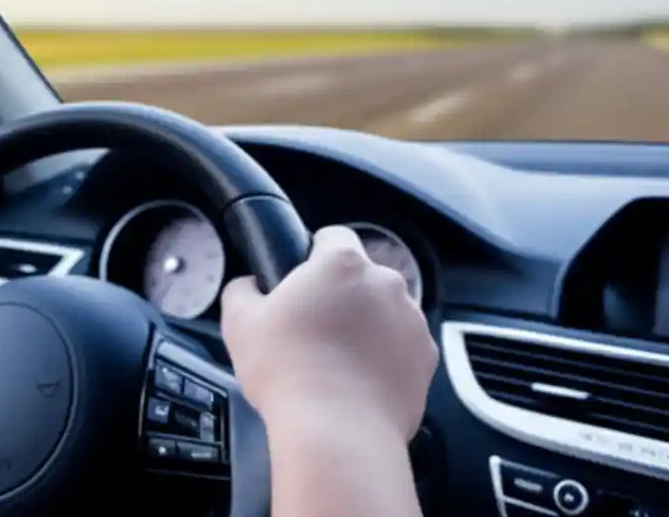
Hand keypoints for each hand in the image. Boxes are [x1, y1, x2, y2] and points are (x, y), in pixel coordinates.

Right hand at [220, 225, 436, 440]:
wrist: (337, 432)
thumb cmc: (288, 372)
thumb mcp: (240, 323)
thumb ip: (242, 289)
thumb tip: (249, 285)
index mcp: (342, 263)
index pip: (333, 236)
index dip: (313, 256)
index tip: (301, 282)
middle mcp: (386, 283)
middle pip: (362, 276)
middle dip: (342, 296)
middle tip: (313, 329)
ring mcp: (413, 320)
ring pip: (386, 311)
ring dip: (367, 326)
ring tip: (336, 362)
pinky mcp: (428, 358)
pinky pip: (403, 347)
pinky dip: (387, 357)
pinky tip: (360, 381)